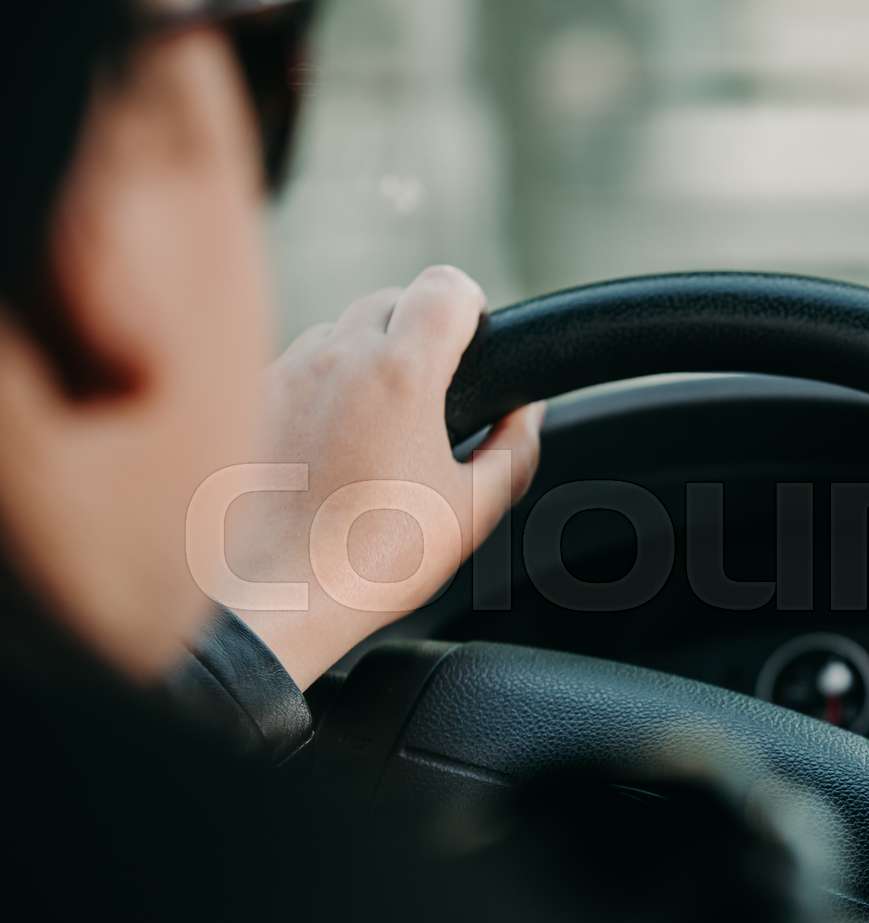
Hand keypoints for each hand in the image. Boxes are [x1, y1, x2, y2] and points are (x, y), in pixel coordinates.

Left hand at [222, 266, 543, 686]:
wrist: (275, 598)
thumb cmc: (377, 560)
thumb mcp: (473, 509)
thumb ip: (516, 448)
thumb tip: (527, 413)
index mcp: (400, 373)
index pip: (446, 285)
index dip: (470, 305)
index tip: (474, 340)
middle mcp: (335, 356)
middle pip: (391, 299)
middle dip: (418, 333)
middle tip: (431, 398)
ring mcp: (283, 371)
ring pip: (338, 330)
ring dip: (365, 358)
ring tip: (377, 429)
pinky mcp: (247, 397)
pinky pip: (296, 365)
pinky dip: (321, 387)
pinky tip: (329, 448)